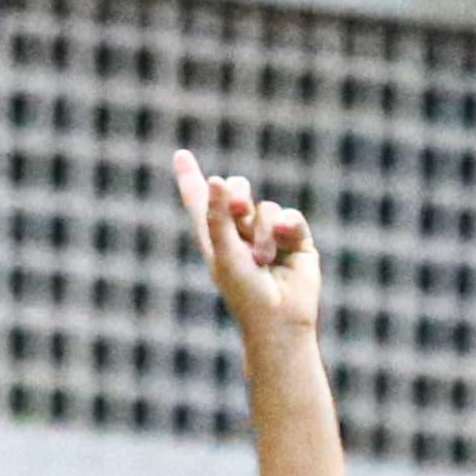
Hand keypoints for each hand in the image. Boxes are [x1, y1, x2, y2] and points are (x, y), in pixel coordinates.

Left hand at [172, 147, 322, 356]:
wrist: (278, 320)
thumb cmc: (244, 294)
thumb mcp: (224, 253)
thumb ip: (217, 216)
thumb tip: (214, 178)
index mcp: (215, 240)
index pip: (200, 203)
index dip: (191, 179)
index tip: (181, 155)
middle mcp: (240, 234)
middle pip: (236, 190)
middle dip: (236, 196)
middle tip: (237, 208)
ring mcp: (268, 236)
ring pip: (264, 206)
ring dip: (261, 231)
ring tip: (263, 259)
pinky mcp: (295, 240)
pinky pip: (290, 215)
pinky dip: (286, 227)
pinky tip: (285, 243)